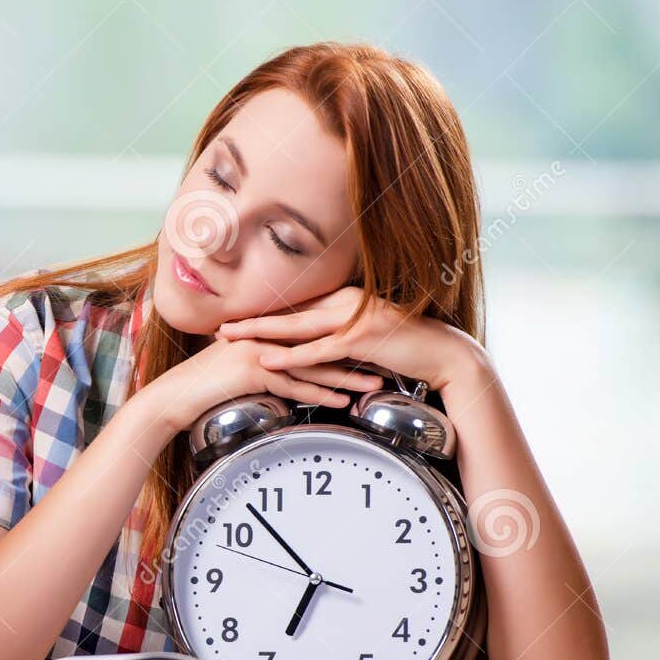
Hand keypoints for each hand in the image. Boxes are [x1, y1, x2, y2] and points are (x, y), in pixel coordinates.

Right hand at [138, 334, 383, 434]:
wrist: (175, 396)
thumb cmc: (203, 387)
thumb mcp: (238, 371)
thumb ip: (264, 367)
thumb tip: (287, 376)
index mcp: (263, 331)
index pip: (311, 334)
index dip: (342, 341)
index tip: (369, 347)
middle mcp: (264, 335)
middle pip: (319, 345)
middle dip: (355, 354)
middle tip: (386, 360)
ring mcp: (259, 351)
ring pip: (313, 364)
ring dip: (347, 375)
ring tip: (374, 384)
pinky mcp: (254, 371)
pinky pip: (295, 386)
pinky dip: (321, 394)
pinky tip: (342, 401)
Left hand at [215, 286, 485, 393]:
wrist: (441, 352)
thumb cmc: (402, 346)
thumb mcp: (362, 336)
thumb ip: (336, 337)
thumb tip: (311, 347)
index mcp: (341, 298)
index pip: (294, 306)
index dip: (262, 313)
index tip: (233, 318)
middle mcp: (342, 302)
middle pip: (286, 312)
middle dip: (250, 320)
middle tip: (218, 327)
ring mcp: (350, 319)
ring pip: (294, 328)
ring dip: (259, 334)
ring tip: (231, 340)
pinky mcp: (358, 340)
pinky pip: (316, 351)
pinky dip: (290, 357)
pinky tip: (267, 361)